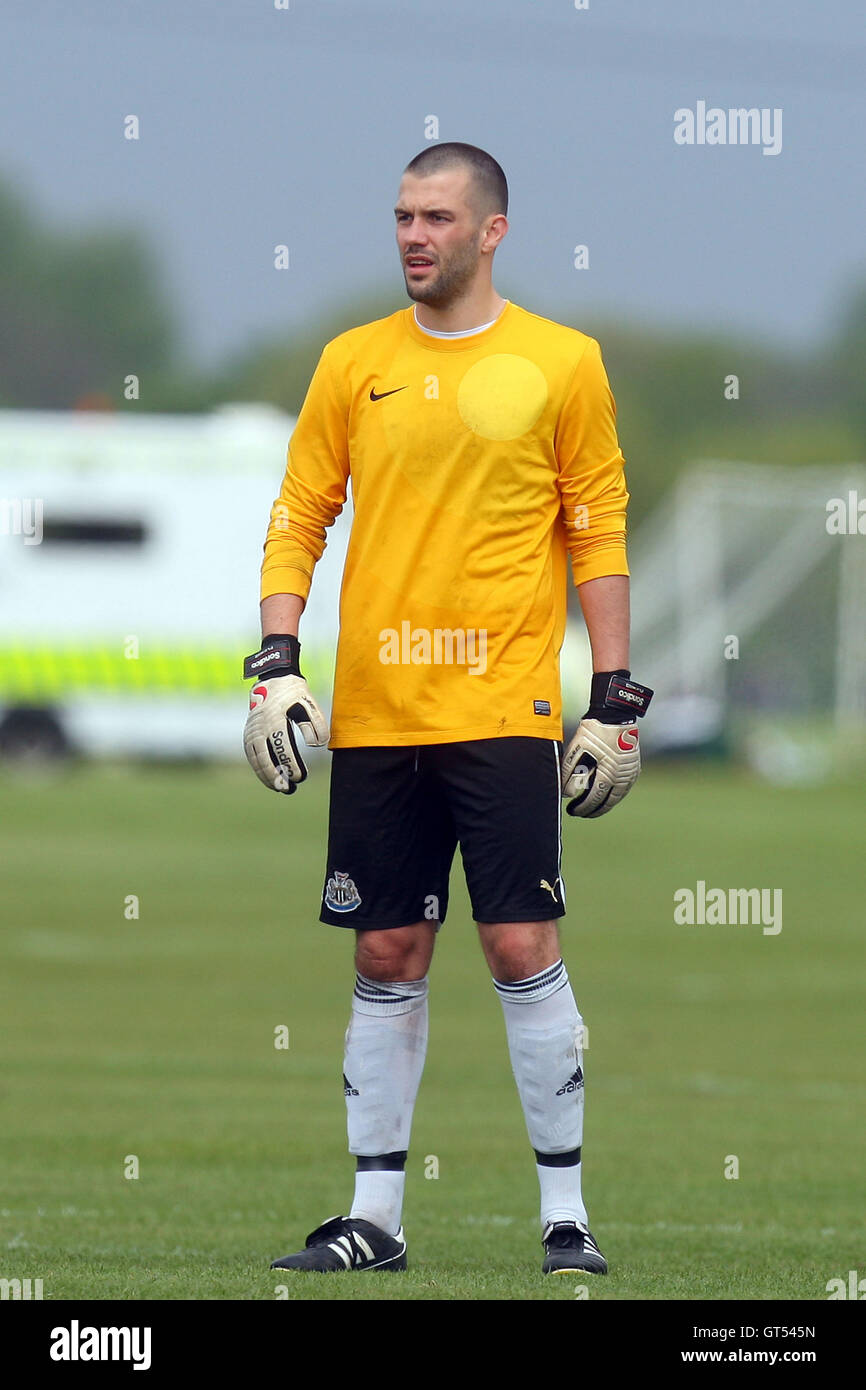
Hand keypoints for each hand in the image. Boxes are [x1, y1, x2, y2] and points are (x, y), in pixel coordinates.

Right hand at [243, 635, 328, 792]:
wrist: (273, 678)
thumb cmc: (294, 692)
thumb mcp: (309, 702)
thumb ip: (316, 723)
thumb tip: (317, 744)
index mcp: (275, 719)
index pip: (283, 748)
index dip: (291, 765)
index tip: (300, 777)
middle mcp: (260, 727)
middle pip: (265, 757)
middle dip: (277, 776)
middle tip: (288, 789)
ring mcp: (251, 730)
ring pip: (256, 759)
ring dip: (266, 776)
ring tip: (279, 788)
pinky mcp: (248, 733)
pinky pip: (251, 755)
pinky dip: (258, 768)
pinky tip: (268, 778)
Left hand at [561, 670, 652, 818]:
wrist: (615, 714)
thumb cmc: (594, 730)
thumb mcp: (577, 750)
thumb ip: (569, 773)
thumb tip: (566, 793)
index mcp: (609, 773)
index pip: (594, 799)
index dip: (582, 807)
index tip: (572, 811)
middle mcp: (623, 776)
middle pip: (608, 802)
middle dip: (593, 810)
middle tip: (581, 813)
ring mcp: (631, 772)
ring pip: (618, 796)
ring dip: (605, 804)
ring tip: (592, 807)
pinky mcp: (634, 767)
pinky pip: (625, 787)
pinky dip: (614, 794)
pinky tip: (605, 794)